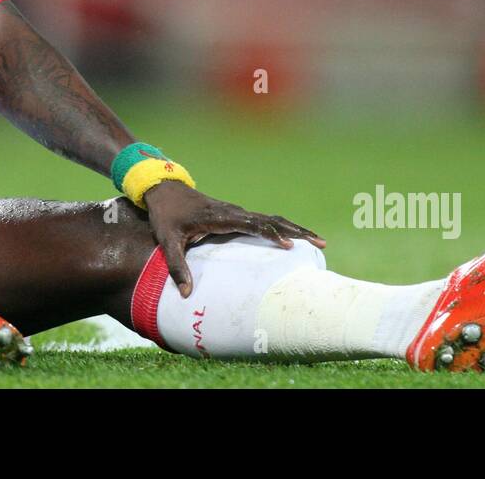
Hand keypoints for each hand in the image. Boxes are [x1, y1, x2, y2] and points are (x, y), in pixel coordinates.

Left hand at [142, 180, 325, 296]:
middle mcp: (234, 212)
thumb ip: (177, 266)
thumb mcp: (167, 240)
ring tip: (318, 241)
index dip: (270, 234)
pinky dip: (284, 228)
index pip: (252, 224)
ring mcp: (238, 212)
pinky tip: (296, 240)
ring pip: (273, 219)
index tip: (288, 245)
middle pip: (272, 220)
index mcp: (221, 216)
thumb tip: (186, 294)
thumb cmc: (166, 216)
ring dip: (295, 229)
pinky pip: (265, 221)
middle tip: (319, 243)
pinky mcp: (238, 215)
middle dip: (296, 230)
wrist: (165, 189)